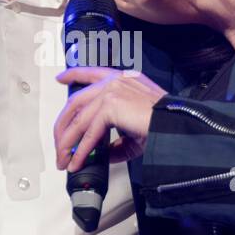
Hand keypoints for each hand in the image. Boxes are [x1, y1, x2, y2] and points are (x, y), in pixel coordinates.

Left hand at [53, 67, 167, 169]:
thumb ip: (116, 140)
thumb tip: (103, 153)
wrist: (176, 126)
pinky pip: (88, 132)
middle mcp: (115, 81)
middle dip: (63, 126)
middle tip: (59, 145)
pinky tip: (77, 161)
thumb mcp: (135, 130)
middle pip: (76, 101)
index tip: (61, 79)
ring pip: (78, 119)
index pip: (92, 73)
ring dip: (67, 142)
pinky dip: (80, 150)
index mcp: (123, 80)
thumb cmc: (164, 124)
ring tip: (64, 159)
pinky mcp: (110, 105)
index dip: (74, 74)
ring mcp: (111, 91)